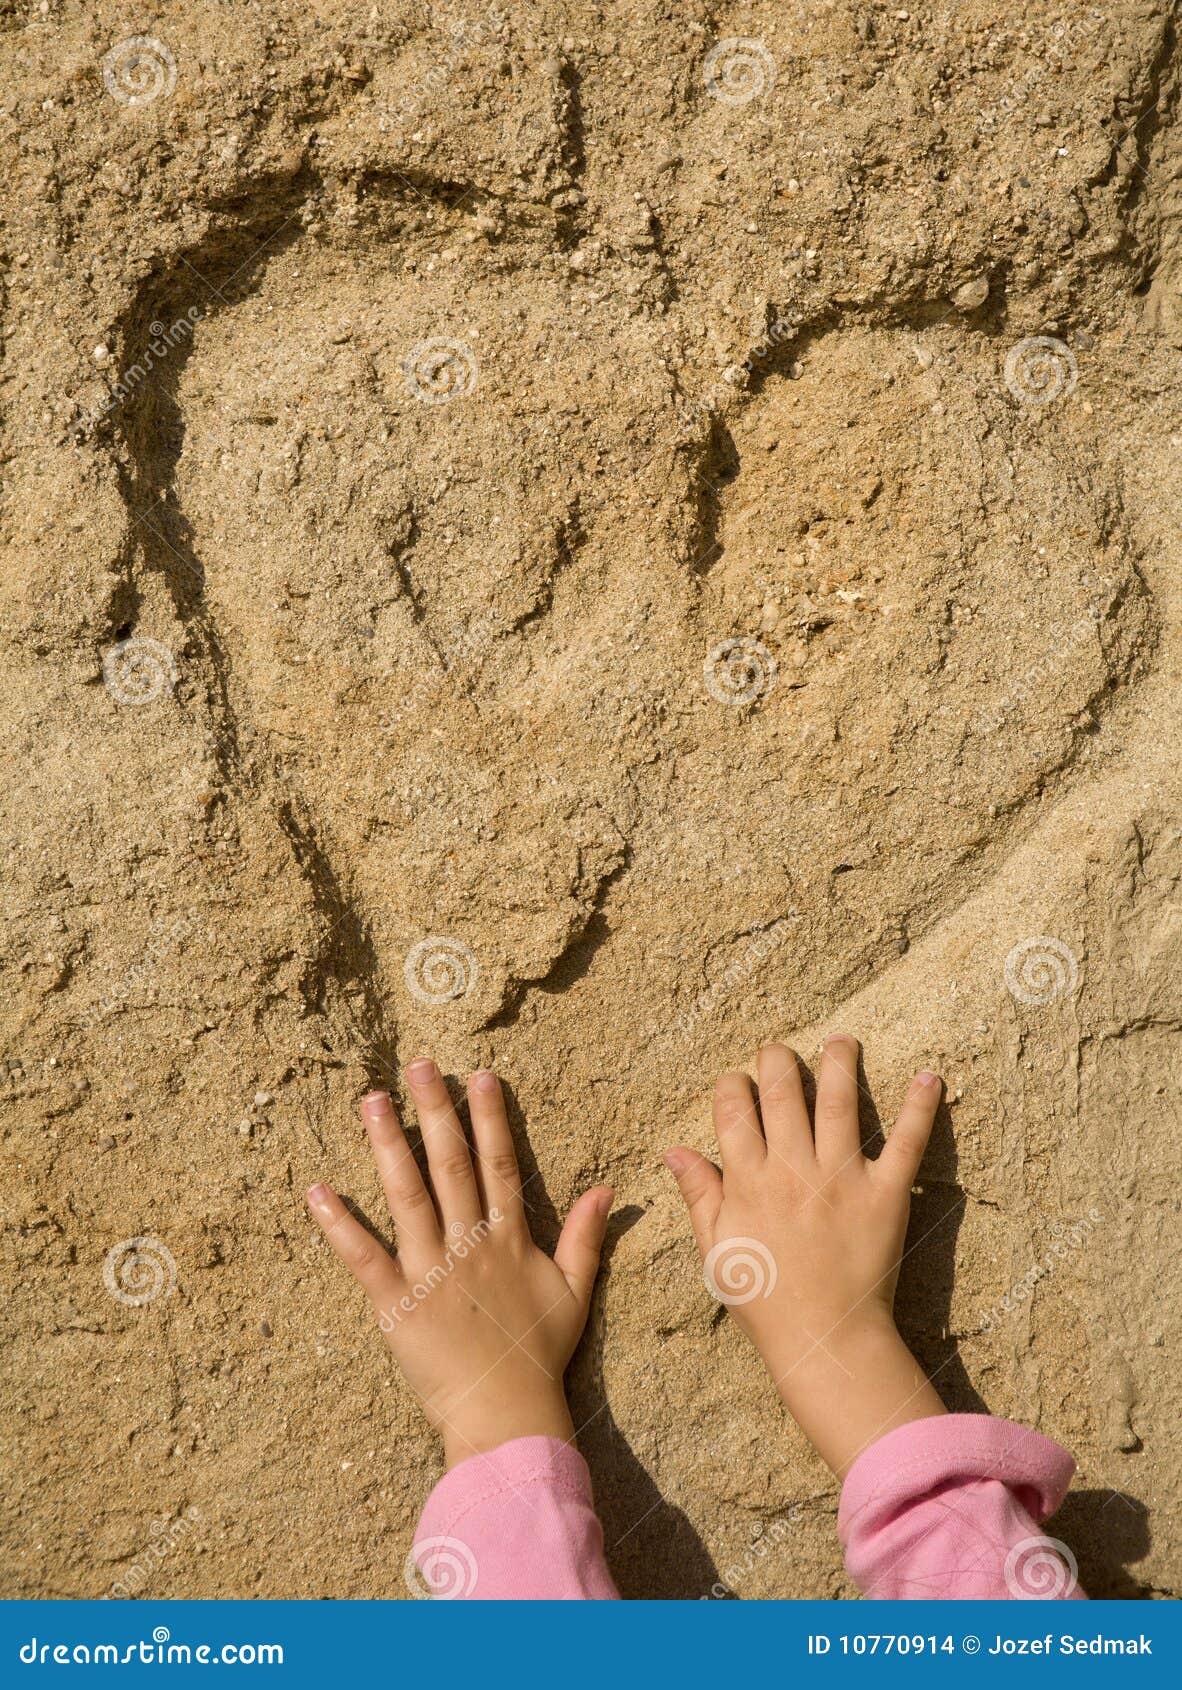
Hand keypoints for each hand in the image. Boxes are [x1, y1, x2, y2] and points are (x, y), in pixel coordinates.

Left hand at [307, 1058, 612, 1468]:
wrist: (507, 1415)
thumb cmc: (539, 1357)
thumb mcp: (574, 1292)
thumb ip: (586, 1237)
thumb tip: (607, 1188)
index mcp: (508, 1240)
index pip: (499, 1165)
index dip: (490, 1118)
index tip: (480, 1075)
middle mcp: (469, 1244)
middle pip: (450, 1164)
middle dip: (436, 1110)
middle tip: (419, 1065)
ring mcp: (431, 1271)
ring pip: (407, 1194)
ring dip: (387, 1144)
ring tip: (371, 1099)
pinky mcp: (396, 1304)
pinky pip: (363, 1257)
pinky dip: (338, 1224)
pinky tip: (317, 1190)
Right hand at [664, 1036, 945, 1477]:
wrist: (826, 1340)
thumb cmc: (766, 1301)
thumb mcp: (718, 1251)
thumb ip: (700, 1196)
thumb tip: (674, 1151)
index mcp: (750, 1181)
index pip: (735, 1110)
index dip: (734, 1086)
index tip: (738, 1081)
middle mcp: (794, 1169)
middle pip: (784, 1092)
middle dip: (778, 1060)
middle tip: (780, 1050)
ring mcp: (842, 1178)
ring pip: (838, 1102)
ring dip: (839, 1063)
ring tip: (843, 1041)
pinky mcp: (886, 1194)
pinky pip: (906, 1143)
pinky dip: (919, 1109)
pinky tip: (928, 1078)